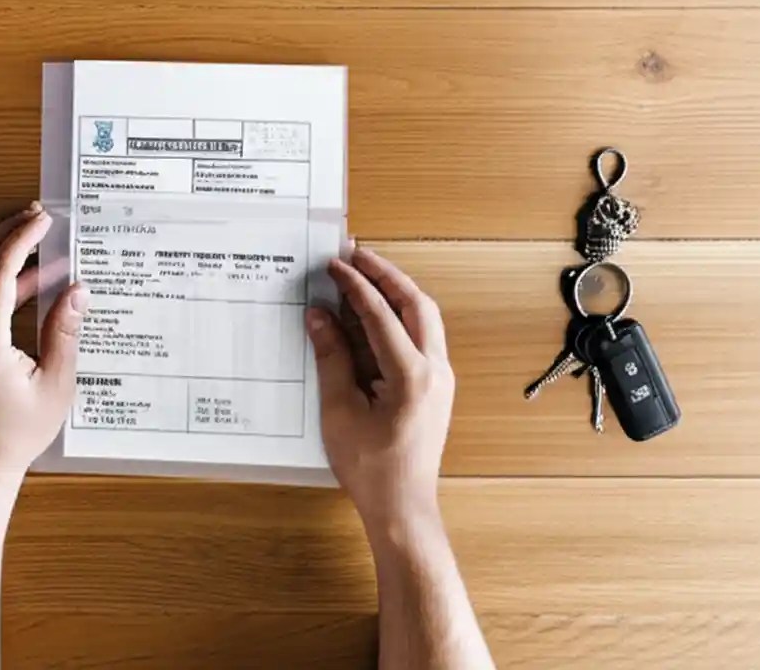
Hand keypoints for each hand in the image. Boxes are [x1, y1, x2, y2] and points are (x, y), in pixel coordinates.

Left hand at [0, 202, 88, 480]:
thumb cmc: (16, 433)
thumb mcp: (54, 384)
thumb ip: (64, 332)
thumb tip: (77, 290)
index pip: (0, 272)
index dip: (22, 241)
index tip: (41, 221)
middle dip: (6, 236)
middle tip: (33, 217)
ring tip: (31, 246)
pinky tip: (17, 286)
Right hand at [305, 246, 453, 528]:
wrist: (402, 506)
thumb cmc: (371, 468)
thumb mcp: (340, 410)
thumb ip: (331, 358)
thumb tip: (319, 316)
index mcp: (412, 376)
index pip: (381, 315)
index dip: (355, 286)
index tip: (334, 265)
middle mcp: (435, 371)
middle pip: (415, 304)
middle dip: (385, 274)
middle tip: (355, 254)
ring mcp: (440, 378)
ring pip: (423, 317)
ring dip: (395, 292)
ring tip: (364, 273)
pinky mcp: (435, 387)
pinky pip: (420, 338)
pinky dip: (398, 317)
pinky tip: (372, 315)